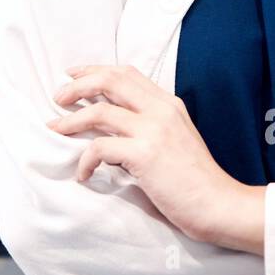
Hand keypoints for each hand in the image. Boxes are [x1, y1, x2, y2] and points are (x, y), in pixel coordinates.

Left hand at [47, 64, 261, 248]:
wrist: (219, 204)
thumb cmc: (195, 179)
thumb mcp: (175, 139)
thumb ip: (149, 124)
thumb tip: (109, 123)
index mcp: (168, 103)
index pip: (127, 73)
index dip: (96, 70)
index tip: (73, 75)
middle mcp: (160, 110)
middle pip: (110, 80)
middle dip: (77, 85)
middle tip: (57, 97)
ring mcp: (153, 130)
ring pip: (99, 112)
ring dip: (71, 120)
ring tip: (56, 129)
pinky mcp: (145, 155)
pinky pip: (100, 148)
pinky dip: (84, 160)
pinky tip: (83, 173)